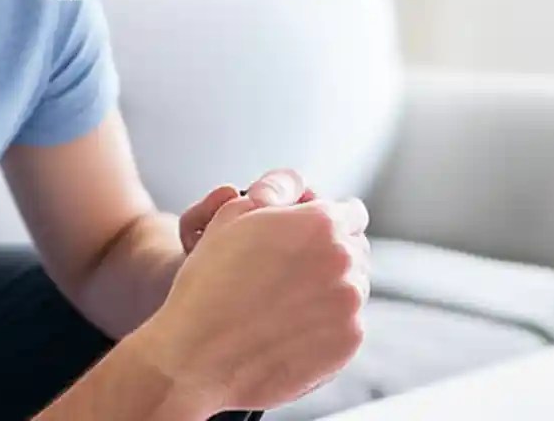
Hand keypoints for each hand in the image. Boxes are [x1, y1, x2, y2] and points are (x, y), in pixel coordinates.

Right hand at [138, 172, 370, 411]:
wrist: (197, 360)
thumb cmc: (209, 288)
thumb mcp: (232, 217)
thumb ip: (276, 192)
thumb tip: (302, 191)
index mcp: (322, 223)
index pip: (351, 213)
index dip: (328, 223)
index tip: (309, 238)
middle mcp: (346, 259)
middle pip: (355, 249)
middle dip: (332, 255)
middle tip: (293, 274)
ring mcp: (351, 301)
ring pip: (354, 286)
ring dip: (332, 290)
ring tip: (287, 305)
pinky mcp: (349, 339)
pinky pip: (348, 323)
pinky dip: (328, 325)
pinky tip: (291, 330)